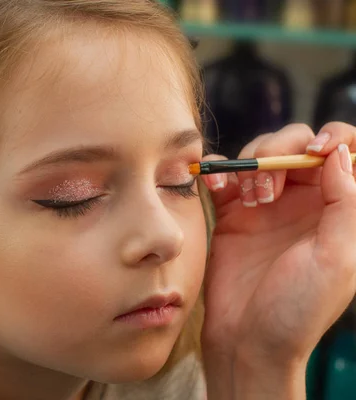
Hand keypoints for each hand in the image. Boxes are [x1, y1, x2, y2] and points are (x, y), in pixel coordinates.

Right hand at [199, 123, 355, 396]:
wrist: (246, 338)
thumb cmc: (297, 308)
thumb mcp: (336, 259)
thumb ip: (345, 203)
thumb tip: (339, 153)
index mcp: (338, 210)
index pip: (345, 153)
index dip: (334, 139)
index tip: (314, 151)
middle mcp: (303, 201)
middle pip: (296, 144)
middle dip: (281, 153)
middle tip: (268, 191)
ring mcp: (264, 204)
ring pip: (260, 153)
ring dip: (252, 165)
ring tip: (248, 200)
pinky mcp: (231, 211)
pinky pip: (225, 174)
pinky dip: (218, 170)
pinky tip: (216, 186)